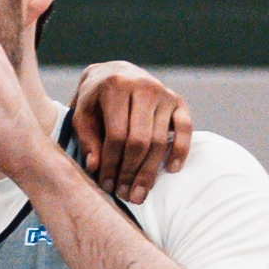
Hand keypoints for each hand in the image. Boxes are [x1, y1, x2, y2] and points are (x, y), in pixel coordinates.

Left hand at [67, 61, 191, 201]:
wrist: (113, 72)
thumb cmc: (94, 100)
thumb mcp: (82, 115)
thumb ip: (87, 140)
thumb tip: (95, 168)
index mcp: (115, 87)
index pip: (116, 135)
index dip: (111, 164)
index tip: (106, 186)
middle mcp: (143, 87)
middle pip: (139, 141)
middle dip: (130, 172)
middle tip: (124, 195)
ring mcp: (163, 93)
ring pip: (160, 140)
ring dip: (149, 172)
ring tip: (139, 195)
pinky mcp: (178, 101)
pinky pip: (185, 128)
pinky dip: (180, 151)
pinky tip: (171, 170)